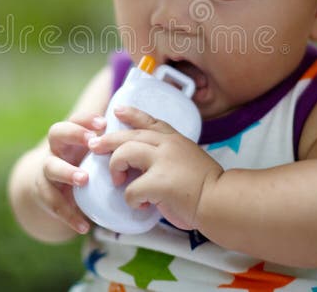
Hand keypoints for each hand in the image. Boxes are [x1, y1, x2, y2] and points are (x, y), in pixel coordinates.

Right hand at [34, 111, 105, 234]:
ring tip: (84, 179)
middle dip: (73, 134)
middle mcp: (57, 149)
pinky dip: (69, 215)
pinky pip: (53, 203)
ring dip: (67, 172)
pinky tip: (84, 226)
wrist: (57, 189)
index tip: (103, 123)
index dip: (87, 119)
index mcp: (72, 136)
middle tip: (93, 142)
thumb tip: (147, 137)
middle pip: (56, 132)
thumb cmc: (86, 165)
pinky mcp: (45, 193)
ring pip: (50, 166)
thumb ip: (114, 146)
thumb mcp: (96, 154)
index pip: (76, 119)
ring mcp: (48, 170)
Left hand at [87, 106, 222, 230]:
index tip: (117, 110)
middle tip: (94, 145)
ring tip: (118, 180)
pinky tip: (142, 205)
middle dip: (107, 140)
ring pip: (123, 154)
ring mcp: (162, 162)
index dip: (131, 114)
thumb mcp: (189, 159)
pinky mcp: (158, 182)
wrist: (221, 201)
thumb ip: (169, 157)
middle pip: (128, 136)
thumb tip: (146, 166)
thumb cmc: (208, 187)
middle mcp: (167, 145)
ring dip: (116, 168)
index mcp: (175, 140)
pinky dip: (132, 199)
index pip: (149, 121)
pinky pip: (130, 189)